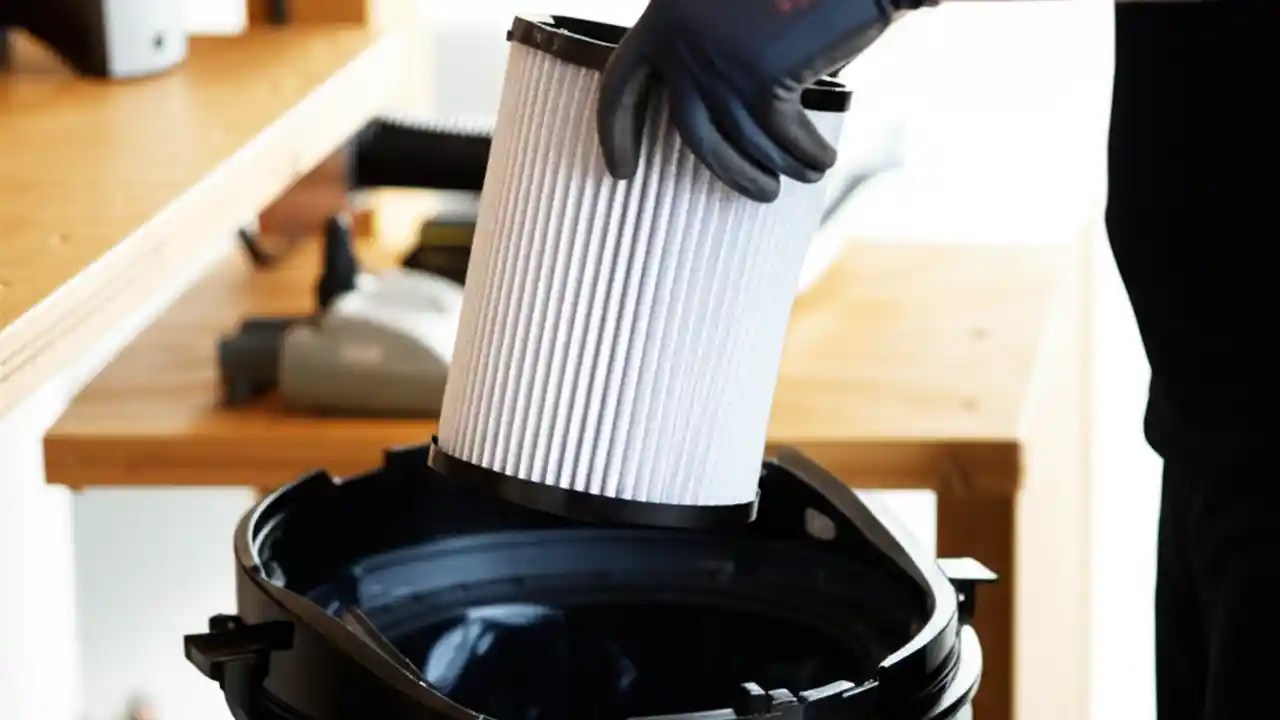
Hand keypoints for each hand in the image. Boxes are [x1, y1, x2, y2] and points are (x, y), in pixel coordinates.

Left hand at [597, 0, 912, 201]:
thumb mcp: (728, 5)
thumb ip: (708, 41)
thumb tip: (716, 108)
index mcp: (662, 18)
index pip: (620, 85)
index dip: (615, 133)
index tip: (621, 172)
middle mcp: (680, 43)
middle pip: (692, 131)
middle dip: (729, 170)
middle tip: (760, 190)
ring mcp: (719, 65)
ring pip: (743, 143)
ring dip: (778, 166)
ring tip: (805, 175)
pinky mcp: (762, 80)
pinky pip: (783, 136)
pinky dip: (807, 152)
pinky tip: (821, 158)